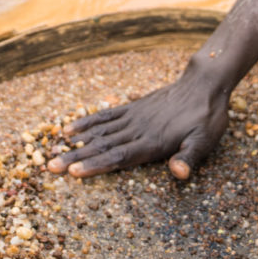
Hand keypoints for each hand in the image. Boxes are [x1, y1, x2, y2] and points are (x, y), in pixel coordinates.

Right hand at [46, 68, 231, 179]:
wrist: (205, 85)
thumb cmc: (207, 119)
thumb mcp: (205, 141)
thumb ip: (189, 157)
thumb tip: (178, 174)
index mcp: (153, 142)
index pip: (119, 157)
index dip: (95, 165)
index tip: (73, 172)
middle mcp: (138, 130)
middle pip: (102, 146)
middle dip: (75, 157)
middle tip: (49, 167)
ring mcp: (134, 117)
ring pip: (99, 132)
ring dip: (76, 143)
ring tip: (52, 152)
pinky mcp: (133, 107)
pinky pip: (106, 115)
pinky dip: (87, 122)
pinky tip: (69, 128)